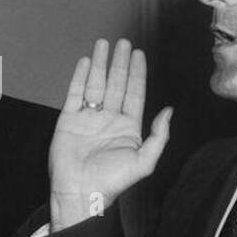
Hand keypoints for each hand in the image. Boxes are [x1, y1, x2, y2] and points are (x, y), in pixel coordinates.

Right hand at [49, 38, 171, 230]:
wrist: (80, 193)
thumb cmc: (112, 182)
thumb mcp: (144, 162)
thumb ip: (159, 136)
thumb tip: (168, 112)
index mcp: (128, 128)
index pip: (134, 93)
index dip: (137, 73)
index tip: (138, 54)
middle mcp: (108, 119)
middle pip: (116, 84)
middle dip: (120, 63)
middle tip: (123, 43)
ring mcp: (88, 118)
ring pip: (96, 84)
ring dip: (100, 64)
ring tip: (103, 44)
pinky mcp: (69, 120)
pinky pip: (75, 93)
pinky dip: (79, 77)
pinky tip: (85, 62)